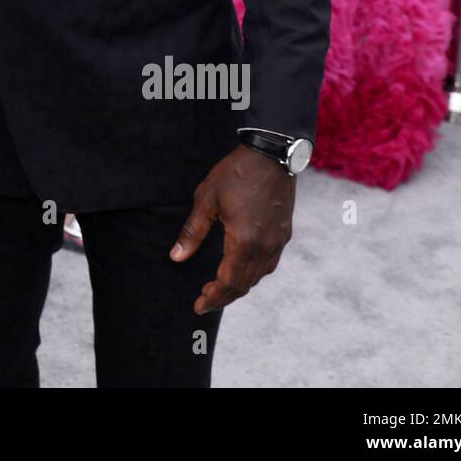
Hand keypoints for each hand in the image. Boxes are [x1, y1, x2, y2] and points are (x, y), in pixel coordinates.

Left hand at [171, 145, 294, 314]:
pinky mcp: (284, 233)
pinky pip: (269, 263)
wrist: (272, 154)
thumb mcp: (206, 199)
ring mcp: (278, 241)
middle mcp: (265, 247)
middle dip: (223, 297)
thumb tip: (177, 257)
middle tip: (205, 302)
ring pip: (258, 276)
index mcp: (244, 241)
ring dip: (238, 286)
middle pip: (244, 284)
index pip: (227, 281)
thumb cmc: (236, 173)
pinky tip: (242, 268)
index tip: (198, 306)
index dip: (212, 297)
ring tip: (219, 288)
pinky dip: (253, 273)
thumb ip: (192, 232)